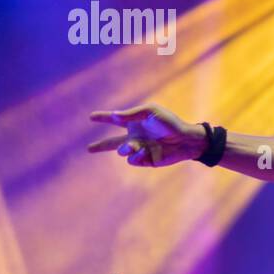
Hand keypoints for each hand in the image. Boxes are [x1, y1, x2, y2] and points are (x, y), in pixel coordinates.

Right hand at [87, 104, 207, 167]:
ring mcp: (140, 149)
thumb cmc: (170, 123)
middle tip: (89, 148)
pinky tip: (145, 151)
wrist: (184, 139)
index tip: (91, 117)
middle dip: (100, 146)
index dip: (104, 117)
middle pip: (112, 142)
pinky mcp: (145, 160)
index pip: (115, 119)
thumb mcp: (149, 112)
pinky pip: (132, 160)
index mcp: (134, 123)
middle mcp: (135, 136)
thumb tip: (113, 116)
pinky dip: (136, 155)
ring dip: (126, 148)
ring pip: (122, 151)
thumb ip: (130, 115)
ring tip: (135, 145)